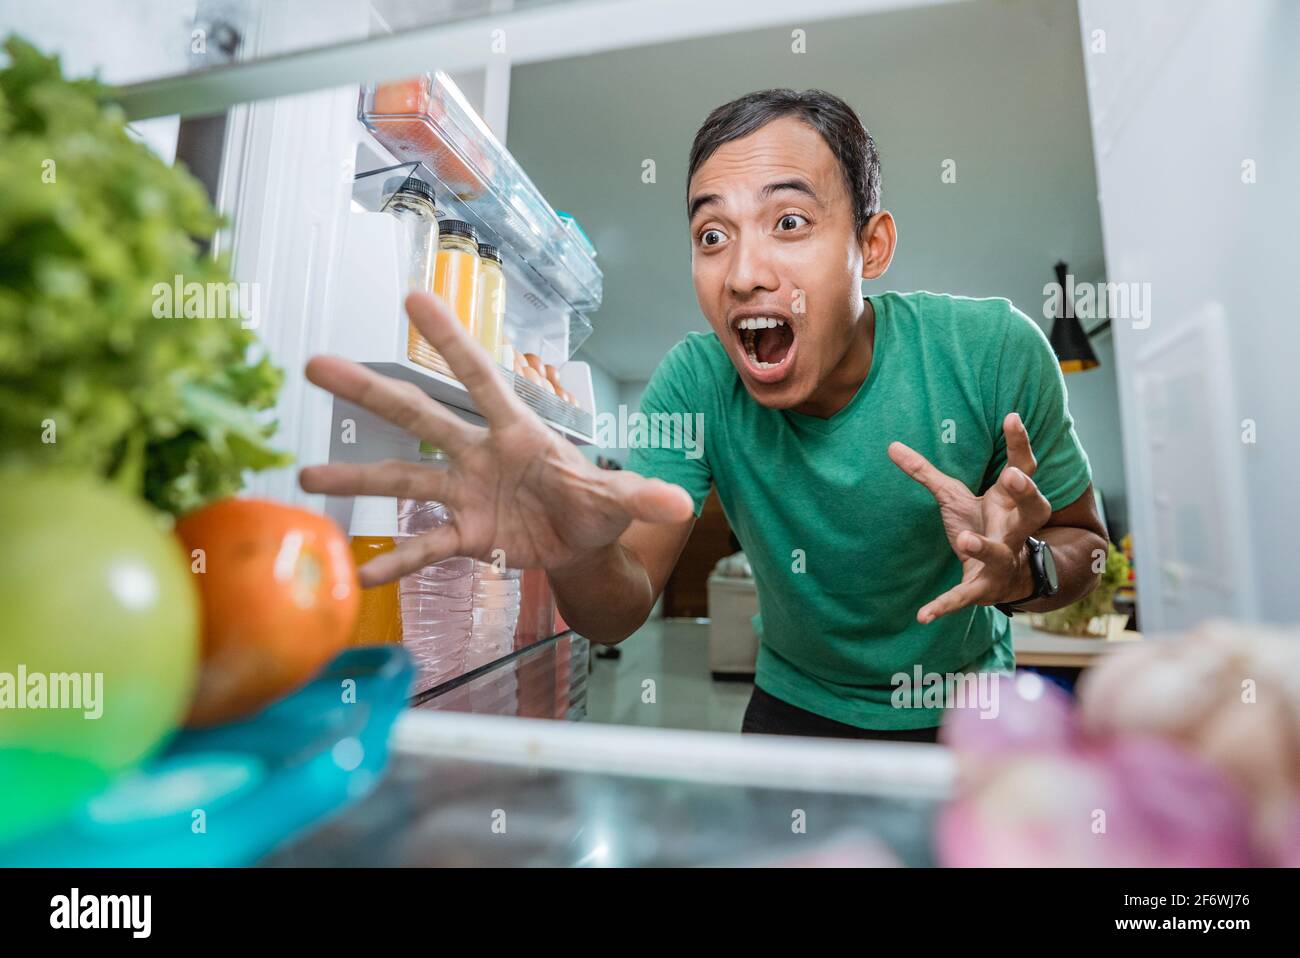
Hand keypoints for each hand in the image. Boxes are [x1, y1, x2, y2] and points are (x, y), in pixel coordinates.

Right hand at [299, 292, 693, 585]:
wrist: (582, 545)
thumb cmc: (593, 503)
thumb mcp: (618, 500)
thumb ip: (640, 497)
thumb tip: (681, 505)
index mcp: (516, 431)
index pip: (479, 377)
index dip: (449, 340)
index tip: (413, 297)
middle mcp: (479, 454)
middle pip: (419, 416)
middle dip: (370, 391)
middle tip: (316, 365)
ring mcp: (466, 494)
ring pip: (403, 480)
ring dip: (357, 481)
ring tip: (305, 480)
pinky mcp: (466, 535)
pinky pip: (424, 546)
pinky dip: (397, 561)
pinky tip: (361, 574)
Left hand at [887, 413, 1052, 623]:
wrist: (1004, 578)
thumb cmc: (982, 526)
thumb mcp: (953, 496)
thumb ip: (925, 472)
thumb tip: (890, 446)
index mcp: (1010, 502)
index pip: (1023, 467)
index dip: (1020, 444)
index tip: (1011, 417)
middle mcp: (1015, 529)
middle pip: (1034, 509)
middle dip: (1026, 493)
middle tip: (1012, 477)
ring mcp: (1002, 558)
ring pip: (1000, 552)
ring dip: (984, 546)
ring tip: (965, 539)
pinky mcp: (983, 587)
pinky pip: (965, 596)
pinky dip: (944, 606)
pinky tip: (922, 616)